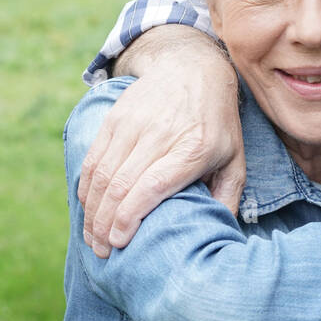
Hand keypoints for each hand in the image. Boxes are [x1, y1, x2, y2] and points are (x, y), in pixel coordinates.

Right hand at [79, 52, 243, 256]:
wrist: (192, 68)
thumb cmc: (217, 123)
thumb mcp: (234, 158)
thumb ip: (228, 196)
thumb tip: (218, 233)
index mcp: (193, 149)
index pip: (152, 186)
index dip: (130, 216)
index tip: (120, 242)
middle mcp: (160, 135)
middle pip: (121, 185)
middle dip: (105, 225)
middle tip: (102, 252)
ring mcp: (133, 124)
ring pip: (102, 174)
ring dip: (91, 211)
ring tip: (91, 238)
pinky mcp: (115, 119)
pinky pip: (93, 158)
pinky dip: (86, 188)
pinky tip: (87, 209)